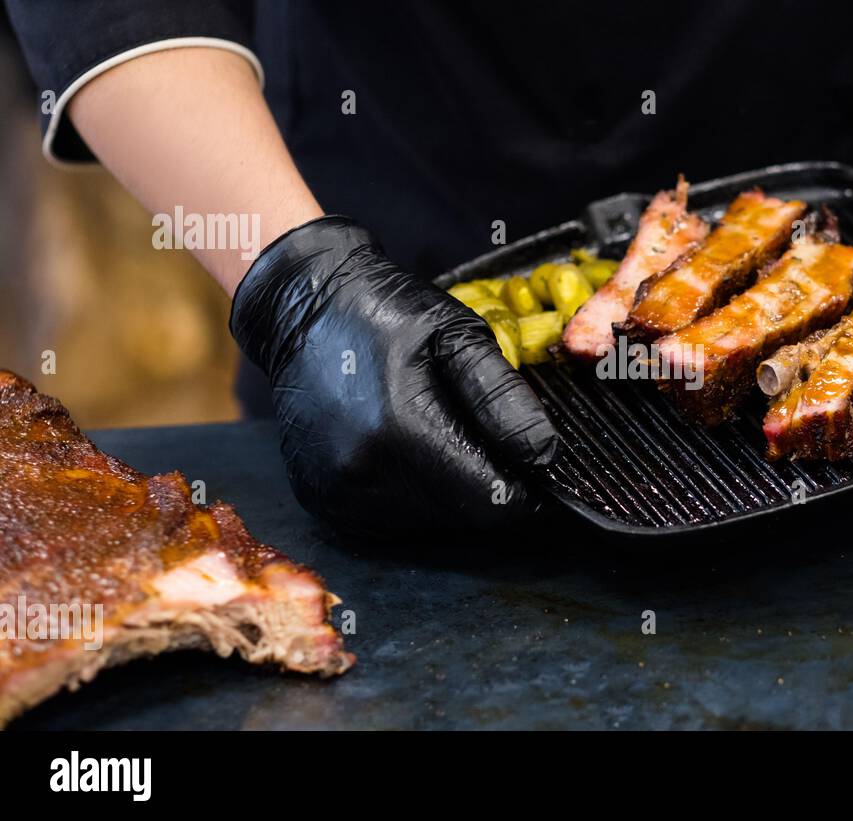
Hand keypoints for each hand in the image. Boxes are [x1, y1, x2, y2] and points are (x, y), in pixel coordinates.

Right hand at [230, 216, 557, 536]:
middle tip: (477, 431)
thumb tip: (545, 457)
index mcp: (402, 430)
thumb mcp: (461, 338)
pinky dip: (413, 493)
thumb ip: (504, 401)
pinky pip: (393, 519)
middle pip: (464, 517)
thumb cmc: (387, 314)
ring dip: (450, 491)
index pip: (493, 501)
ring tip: (436, 432)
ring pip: (431, 523)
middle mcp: (363, 474)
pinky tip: (404, 448)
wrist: (303, 308)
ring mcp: (338, 495)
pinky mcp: (323, 502)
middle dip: (486, 484)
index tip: (532, 462)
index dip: (526, 488)